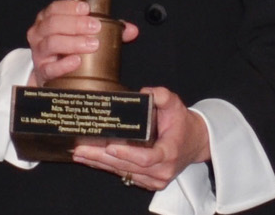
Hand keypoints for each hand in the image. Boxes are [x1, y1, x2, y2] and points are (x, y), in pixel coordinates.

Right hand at [24, 0, 138, 85]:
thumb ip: (108, 30)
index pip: (54, 8)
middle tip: (95, 27)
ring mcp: (40, 53)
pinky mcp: (42, 72)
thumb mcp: (83, 34)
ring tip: (91, 44)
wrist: (51, 74)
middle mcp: (40, 34)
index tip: (86, 9)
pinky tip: (76, 61)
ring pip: (51, 43)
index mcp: (47, 20)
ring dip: (73, 42)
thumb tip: (130, 30)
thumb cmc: (67, 49)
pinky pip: (50, 68)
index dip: (70, 7)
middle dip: (75, 24)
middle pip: (53, 24)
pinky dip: (64, 64)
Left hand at [72, 87, 210, 190]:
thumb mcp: (175, 104)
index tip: (110, 147)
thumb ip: (162, 96)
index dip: (126, 154)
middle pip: (127, 167)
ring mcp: (154, 179)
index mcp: (168, 153)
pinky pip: (126, 174)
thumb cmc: (182, 122)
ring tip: (80, 154)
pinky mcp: (148, 181)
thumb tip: (144, 92)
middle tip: (81, 149)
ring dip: (100, 164)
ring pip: (123, 172)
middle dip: (102, 158)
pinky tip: (92, 160)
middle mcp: (161, 170)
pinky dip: (108, 167)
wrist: (195, 142)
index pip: (145, 158)